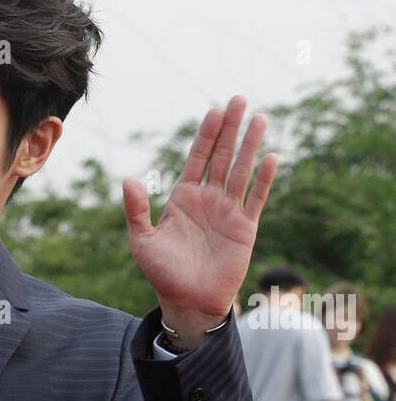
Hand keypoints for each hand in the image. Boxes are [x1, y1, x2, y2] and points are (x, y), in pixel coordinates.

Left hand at [123, 96, 279, 340]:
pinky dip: (264, 179)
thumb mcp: (143, 241)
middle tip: (239, 99)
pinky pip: (256, 198)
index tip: (214, 111)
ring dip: (250, 145)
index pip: (197, 158)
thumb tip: (128, 179)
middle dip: (231, 128)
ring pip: (241, 171)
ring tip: (260, 118)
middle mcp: (208, 199)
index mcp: (183, 198)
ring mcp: (228, 211)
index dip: (206, 135)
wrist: (188, 302)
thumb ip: (137, 210)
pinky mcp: (245, 227)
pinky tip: (271, 157)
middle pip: (222, 156)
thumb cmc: (162, 273)